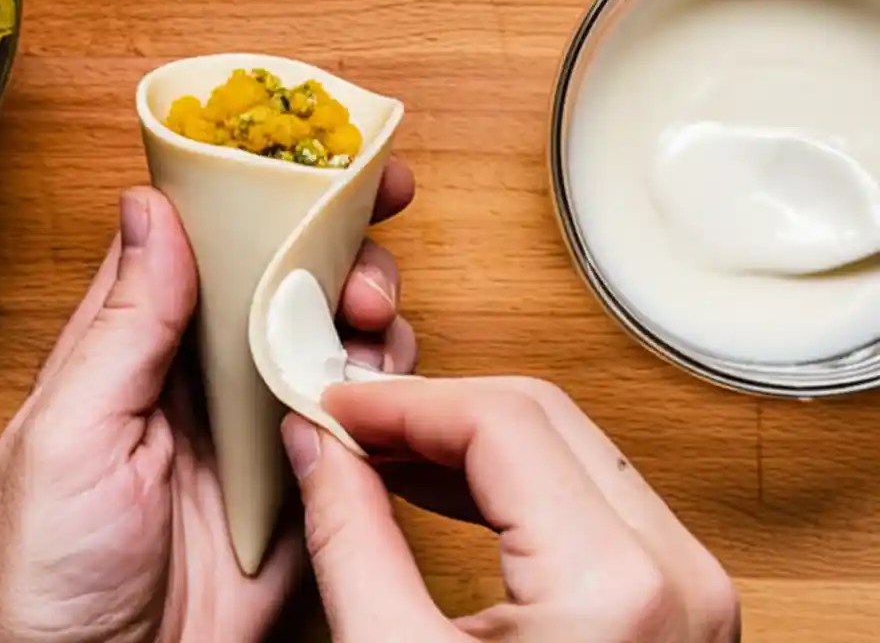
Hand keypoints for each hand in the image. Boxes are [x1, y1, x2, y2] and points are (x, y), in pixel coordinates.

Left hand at [0, 160, 417, 642]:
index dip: (255, 184)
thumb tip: (149, 206)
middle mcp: (196, 377)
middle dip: (332, 240)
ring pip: (324, 337)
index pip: (196, 238)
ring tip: (368, 312)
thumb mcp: (68, 435)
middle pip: (277, 278)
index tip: (318, 147)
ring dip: (361, 308)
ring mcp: (253, 429)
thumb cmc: (46, 575)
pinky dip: (381, 388)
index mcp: (128, 348)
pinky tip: (381, 378)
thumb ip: (121, 325)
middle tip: (368, 229)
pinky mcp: (300, 485)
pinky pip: (353, 419)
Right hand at [281, 377, 740, 642]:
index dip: (400, 401)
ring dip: (467, 440)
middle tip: (348, 423)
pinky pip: (589, 498)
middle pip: (541, 418)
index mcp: (614, 584)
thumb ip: (348, 536)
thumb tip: (317, 450)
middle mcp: (676, 573)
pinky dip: (508, 483)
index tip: (334, 405)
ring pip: (568, 448)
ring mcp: (687, 587)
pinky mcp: (676, 601)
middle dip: (432, 410)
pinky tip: (439, 486)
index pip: (499, 420)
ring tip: (380, 450)